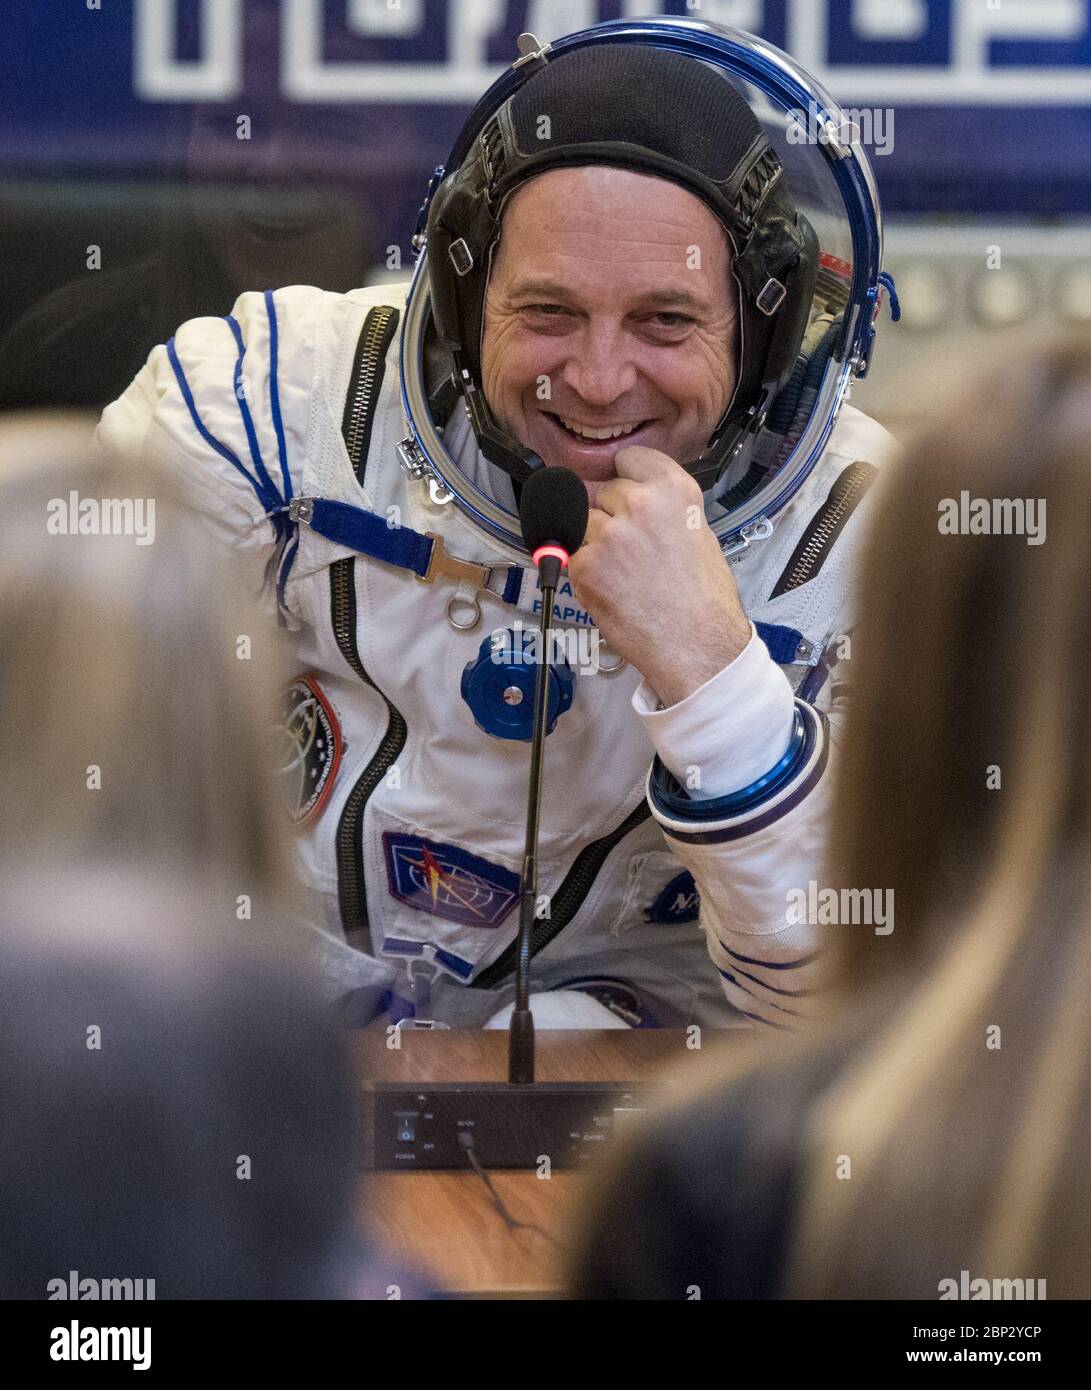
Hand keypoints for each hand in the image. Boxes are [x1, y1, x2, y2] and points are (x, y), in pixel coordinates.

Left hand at [566, 446, 752, 705]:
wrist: (697, 646)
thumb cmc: (704, 600)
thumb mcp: (697, 533)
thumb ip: (663, 510)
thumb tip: (633, 503)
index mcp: (673, 489)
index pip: (628, 458)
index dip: (624, 476)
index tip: (623, 489)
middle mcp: (640, 503)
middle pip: (601, 492)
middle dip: (609, 515)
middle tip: (630, 550)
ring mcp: (608, 533)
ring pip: (583, 523)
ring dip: (593, 544)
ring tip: (623, 574)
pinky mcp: (584, 564)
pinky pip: (572, 556)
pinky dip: (585, 573)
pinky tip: (612, 590)